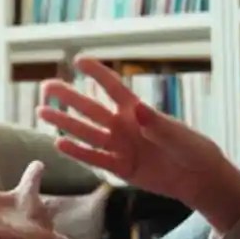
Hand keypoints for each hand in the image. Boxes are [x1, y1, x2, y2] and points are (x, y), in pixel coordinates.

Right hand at [37, 57, 239, 229]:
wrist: (198, 178)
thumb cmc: (192, 149)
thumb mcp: (179, 136)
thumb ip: (157, 124)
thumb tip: (137, 109)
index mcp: (138, 111)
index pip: (113, 88)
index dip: (97, 73)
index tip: (78, 60)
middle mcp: (124, 126)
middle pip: (90, 108)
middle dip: (68, 97)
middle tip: (46, 86)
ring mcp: (120, 146)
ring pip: (86, 132)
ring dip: (65, 123)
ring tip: (42, 112)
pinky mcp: (120, 168)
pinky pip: (95, 158)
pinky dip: (78, 152)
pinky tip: (58, 143)